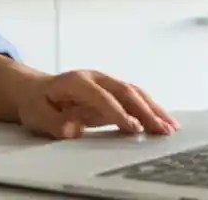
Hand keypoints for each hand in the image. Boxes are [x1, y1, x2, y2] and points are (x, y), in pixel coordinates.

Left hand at [14, 70, 179, 139]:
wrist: (36, 90)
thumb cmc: (37, 103)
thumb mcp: (37, 114)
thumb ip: (54, 122)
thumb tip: (73, 130)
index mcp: (75, 81)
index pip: (101, 96)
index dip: (117, 112)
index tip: (133, 128)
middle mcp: (94, 78)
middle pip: (123, 91)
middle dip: (144, 111)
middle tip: (160, 130)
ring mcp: (105, 83)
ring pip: (134, 92)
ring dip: (153, 109)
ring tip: (170, 127)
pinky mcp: (112, 92)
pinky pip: (135, 98)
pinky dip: (150, 109)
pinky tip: (164, 122)